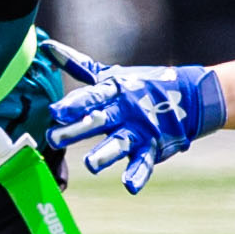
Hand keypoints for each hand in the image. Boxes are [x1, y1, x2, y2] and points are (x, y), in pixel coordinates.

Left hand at [47, 62, 226, 192]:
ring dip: (105, 153)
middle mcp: (125, 110)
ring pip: (120, 142)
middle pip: (98, 120)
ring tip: (91, 164)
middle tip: (54, 139)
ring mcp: (140, 129)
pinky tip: (129, 186)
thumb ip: (77, 65)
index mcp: (113, 91)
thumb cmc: (140, 85)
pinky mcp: (153, 147)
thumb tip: (46, 47)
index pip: (91, 98)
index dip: (73, 105)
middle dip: (76, 130)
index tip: (54, 112)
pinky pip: (144, 161)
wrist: (188, 96)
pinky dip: (138, 174)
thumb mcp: (110, 75)